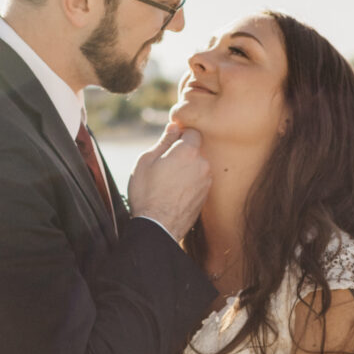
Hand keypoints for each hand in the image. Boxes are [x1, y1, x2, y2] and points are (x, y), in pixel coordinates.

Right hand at [125, 122, 210, 238]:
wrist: (157, 227)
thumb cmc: (146, 193)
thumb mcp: (146, 161)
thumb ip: (164, 141)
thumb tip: (174, 127)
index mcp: (188, 151)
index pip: (193, 131)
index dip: (181, 134)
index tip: (170, 142)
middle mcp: (202, 164)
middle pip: (196, 149)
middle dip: (183, 153)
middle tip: (164, 165)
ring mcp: (206, 181)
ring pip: (198, 166)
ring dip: (187, 168)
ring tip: (168, 182)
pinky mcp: (206, 195)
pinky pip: (199, 180)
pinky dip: (189, 182)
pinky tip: (175, 192)